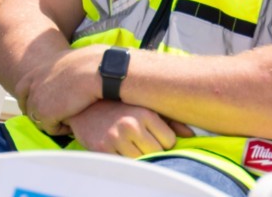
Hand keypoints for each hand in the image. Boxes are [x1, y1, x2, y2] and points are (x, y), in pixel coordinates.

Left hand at [23, 45, 104, 131]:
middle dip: (39, 116)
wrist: (96, 71)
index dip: (27, 101)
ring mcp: (36, 100)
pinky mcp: (45, 114)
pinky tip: (74, 124)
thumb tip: (70, 70)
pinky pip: (51, 129)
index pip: (22, 90)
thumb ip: (60, 70)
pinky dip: (62, 129)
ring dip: (53, 123)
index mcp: (36, 73)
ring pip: (39, 120)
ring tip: (69, 121)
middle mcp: (32, 86)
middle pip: (28, 107)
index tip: (37, 108)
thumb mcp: (68, 61)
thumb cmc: (91, 64)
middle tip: (54, 120)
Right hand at [67, 100, 192, 156]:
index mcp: (143, 112)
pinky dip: (123, 161)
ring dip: (137, 157)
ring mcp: (115, 138)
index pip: (169, 140)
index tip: (150, 134)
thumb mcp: (142, 107)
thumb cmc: (117, 107)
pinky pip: (124, 165)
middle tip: (138, 140)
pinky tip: (117, 149)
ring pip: (142, 161)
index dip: (162, 140)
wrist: (81, 108)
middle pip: (157, 152)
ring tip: (127, 144)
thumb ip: (168, 120)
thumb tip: (191, 134)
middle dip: (151, 150)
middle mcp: (130, 124)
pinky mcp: (102, 149)